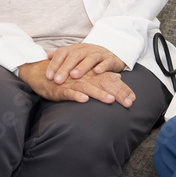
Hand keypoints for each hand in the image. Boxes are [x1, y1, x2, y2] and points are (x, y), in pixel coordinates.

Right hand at [19, 60, 134, 106]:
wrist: (42, 73)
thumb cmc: (66, 77)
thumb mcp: (85, 78)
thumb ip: (102, 78)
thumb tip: (118, 79)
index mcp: (92, 75)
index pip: (111, 81)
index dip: (122, 89)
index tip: (134, 99)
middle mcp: (85, 78)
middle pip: (104, 84)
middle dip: (117, 93)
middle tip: (128, 103)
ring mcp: (72, 83)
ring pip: (88, 87)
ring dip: (99, 94)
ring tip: (110, 100)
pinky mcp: (60, 89)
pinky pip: (69, 92)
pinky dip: (76, 96)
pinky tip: (84, 100)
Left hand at [46, 43, 124, 83]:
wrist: (110, 54)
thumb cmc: (88, 58)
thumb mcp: (76, 55)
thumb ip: (62, 56)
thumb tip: (48, 55)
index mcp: (76, 49)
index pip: (63, 52)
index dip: (55, 63)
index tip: (48, 76)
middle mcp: (87, 50)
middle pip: (75, 56)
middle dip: (65, 68)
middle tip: (58, 80)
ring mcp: (99, 54)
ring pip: (90, 58)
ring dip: (82, 67)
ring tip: (74, 76)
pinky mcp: (110, 59)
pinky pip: (107, 61)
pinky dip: (102, 66)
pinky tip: (97, 72)